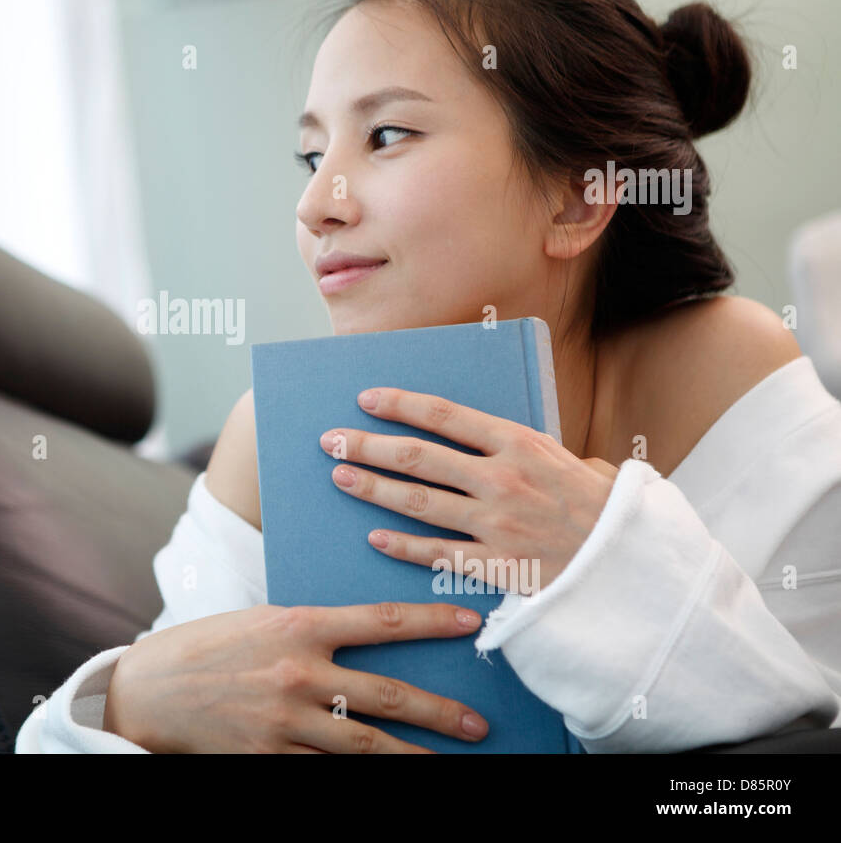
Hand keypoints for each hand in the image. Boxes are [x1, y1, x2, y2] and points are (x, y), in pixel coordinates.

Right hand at [102, 602, 491, 752]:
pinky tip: (387, 777)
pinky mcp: (270, 757)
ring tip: (448, 762)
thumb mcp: (261, 622)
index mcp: (297, 626)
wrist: (147, 691)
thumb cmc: (207, 647)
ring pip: (367, 745)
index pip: (380, 621)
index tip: (471, 623)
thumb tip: (364, 640)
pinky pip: (326, 770)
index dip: (431, 623)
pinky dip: (359, 775)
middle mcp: (298, 674)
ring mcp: (285, 721)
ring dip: (415, 757)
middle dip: (439, 710)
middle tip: (477, 723)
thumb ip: (311, 632)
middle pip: (387, 695)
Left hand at [319, 387, 619, 592]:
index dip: (400, 404)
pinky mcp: (499, 568)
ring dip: (373, 488)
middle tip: (331, 440)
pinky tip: (374, 536)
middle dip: (368, 446)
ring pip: (418, 502)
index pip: (445, 415)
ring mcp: (498, 525)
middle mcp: (503, 480)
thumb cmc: (605, 510)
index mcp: (521, 444)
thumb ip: (526, 449)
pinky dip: (402, 545)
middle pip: (418, 457)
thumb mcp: (571, 462)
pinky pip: (439, 554)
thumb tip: (491, 437)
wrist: (636, 566)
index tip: (366, 399)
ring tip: (339, 478)